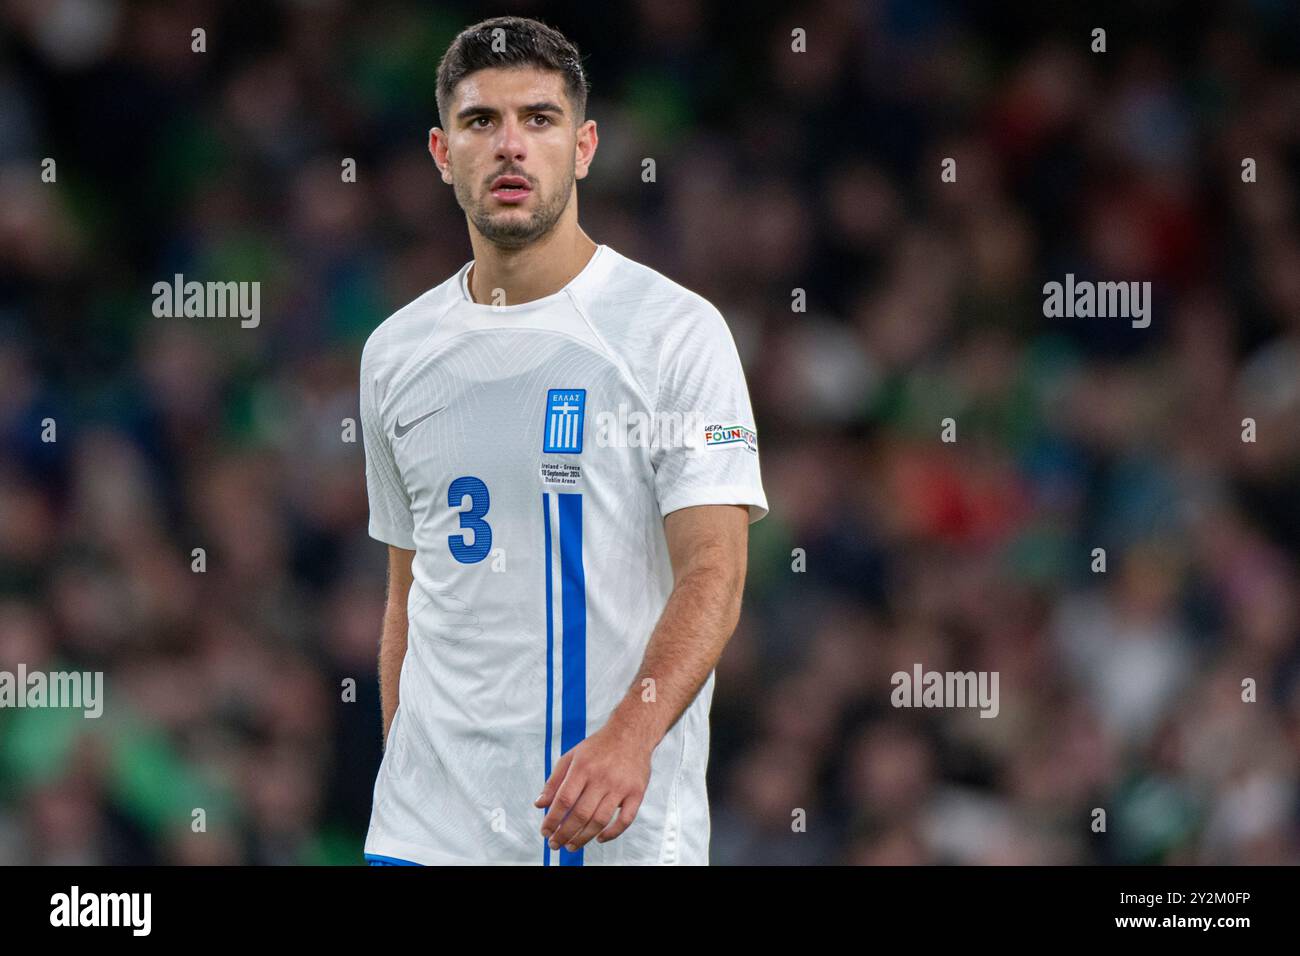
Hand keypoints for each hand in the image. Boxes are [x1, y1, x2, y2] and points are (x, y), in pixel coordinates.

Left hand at [534, 721, 653, 851]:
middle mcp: (601, 777)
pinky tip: (599, 838)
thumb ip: (554, 781)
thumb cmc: (599, 746)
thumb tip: (539, 804)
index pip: (563, 799)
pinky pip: (625, 820)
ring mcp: (620, 786)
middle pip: (580, 814)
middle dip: (564, 833)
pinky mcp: (636, 792)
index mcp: (583, 766)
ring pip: (600, 820)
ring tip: (572, 846)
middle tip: (555, 844)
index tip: (545, 832)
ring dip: (583, 837)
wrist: (632, 732)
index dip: (552, 819)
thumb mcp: (572, 756)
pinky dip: (612, 833)